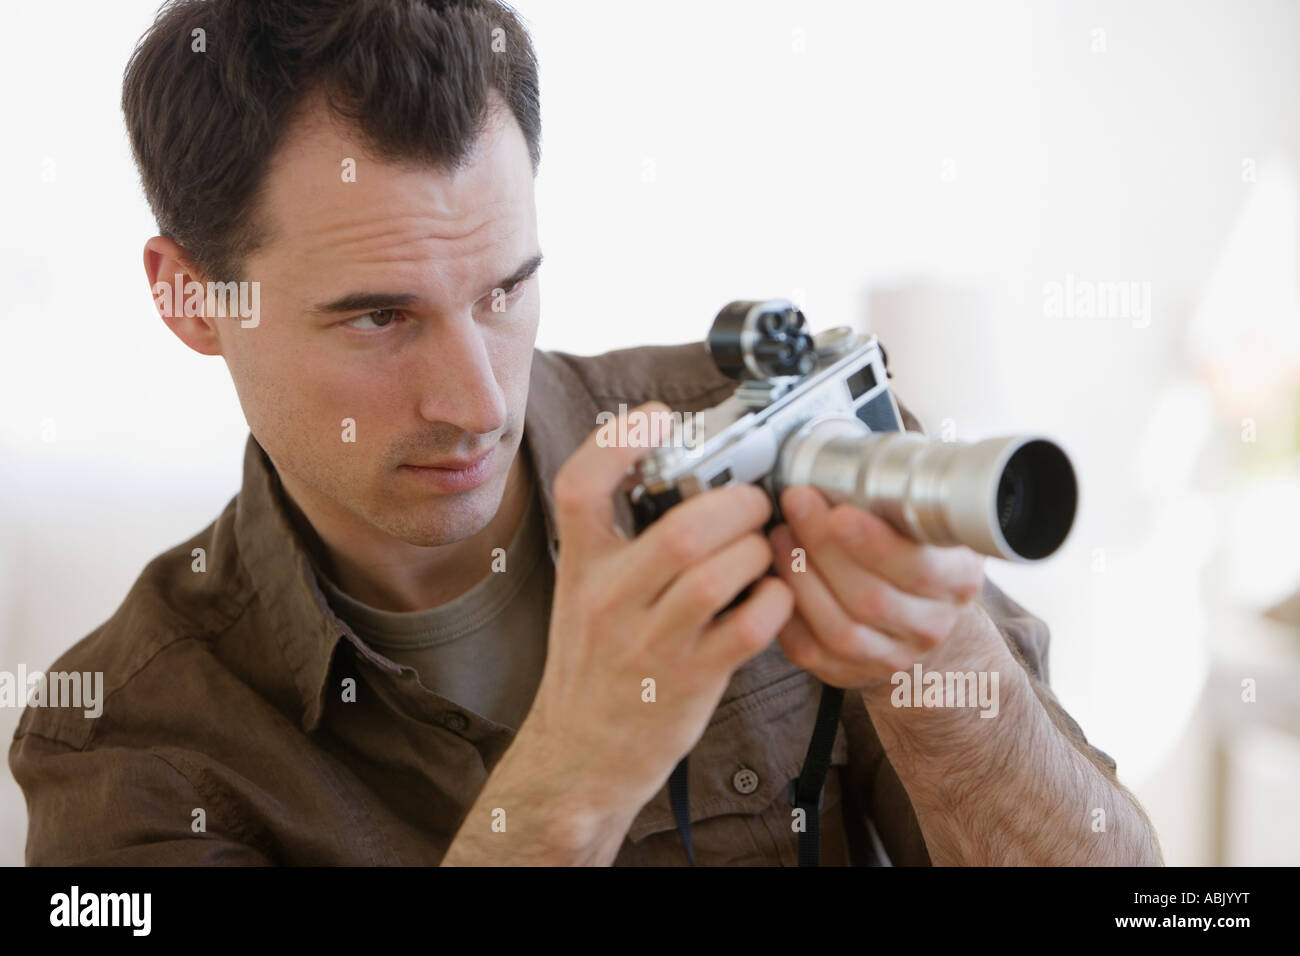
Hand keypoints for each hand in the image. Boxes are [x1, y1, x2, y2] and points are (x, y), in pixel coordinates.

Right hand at [520, 402, 795, 815]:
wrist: (579, 755)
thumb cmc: (593, 667)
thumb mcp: (585, 593)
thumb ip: (619, 540)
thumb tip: (679, 478)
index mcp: (582, 567)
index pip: (580, 487)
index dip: (619, 441)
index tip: (659, 418)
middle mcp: (609, 600)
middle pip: (681, 530)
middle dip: (735, 504)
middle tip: (751, 502)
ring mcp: (649, 643)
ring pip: (717, 575)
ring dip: (757, 552)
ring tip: (762, 550)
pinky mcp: (690, 680)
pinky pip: (747, 627)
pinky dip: (773, 602)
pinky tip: (771, 597)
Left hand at [767, 485, 985, 690]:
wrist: (919, 618)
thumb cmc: (914, 552)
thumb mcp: (929, 519)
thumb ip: (906, 494)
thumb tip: (857, 454)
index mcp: (957, 580)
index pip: (920, 568)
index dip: (876, 543)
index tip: (841, 511)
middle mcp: (931, 625)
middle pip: (871, 598)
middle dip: (824, 548)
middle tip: (796, 504)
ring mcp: (892, 656)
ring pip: (841, 629)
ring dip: (801, 578)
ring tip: (779, 536)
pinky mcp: (852, 675)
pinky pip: (812, 651)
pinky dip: (787, 613)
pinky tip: (773, 578)